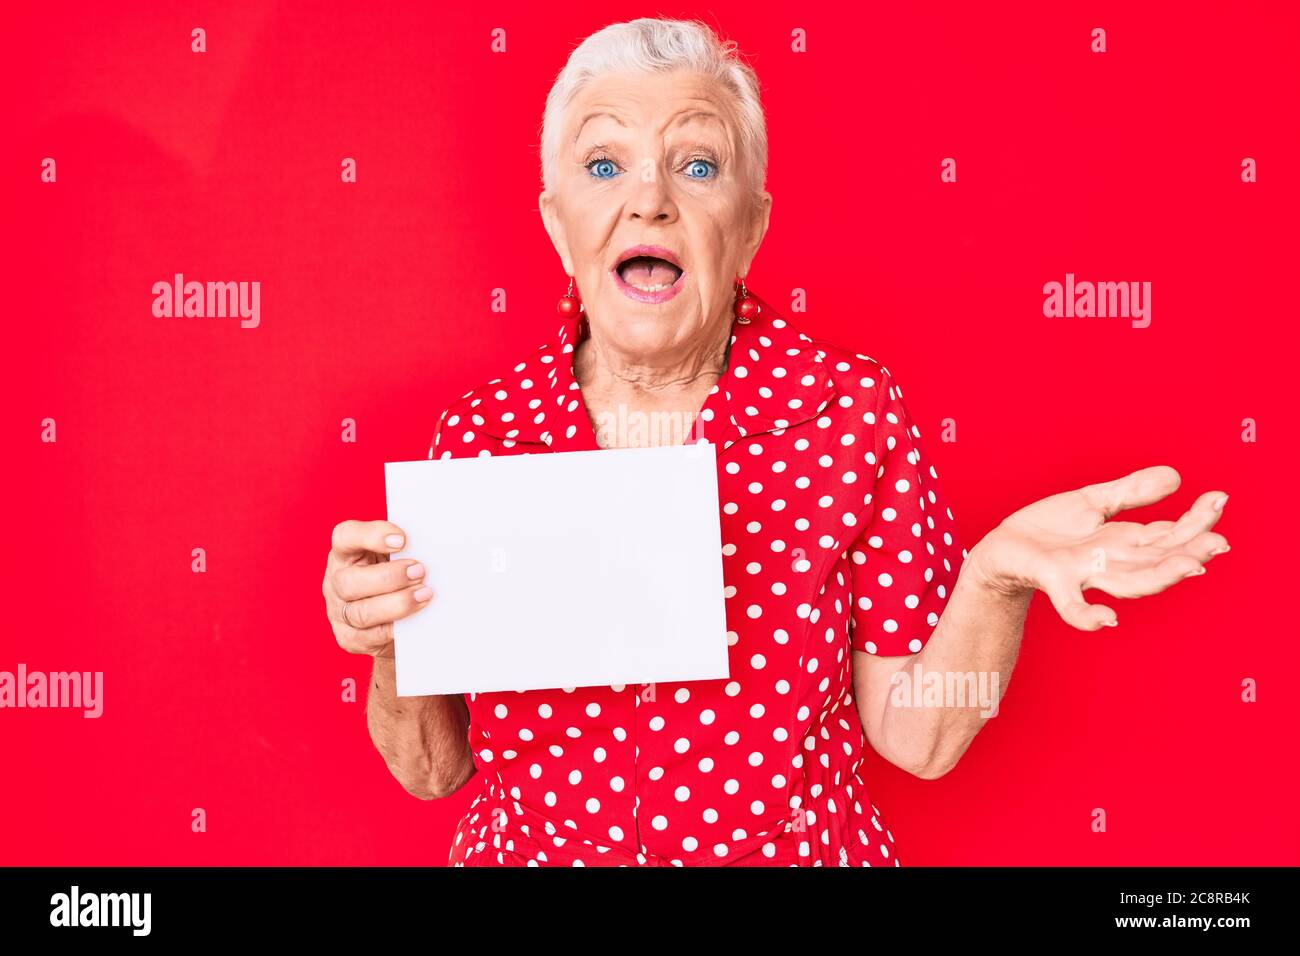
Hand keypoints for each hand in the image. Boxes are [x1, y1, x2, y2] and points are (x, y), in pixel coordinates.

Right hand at [323, 520, 432, 657]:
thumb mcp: (394, 557)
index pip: (344, 537)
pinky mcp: (349, 638)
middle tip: (420, 571)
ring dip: (397, 603)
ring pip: (362, 612)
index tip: (402, 540)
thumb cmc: (397, 578)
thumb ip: (403, 549)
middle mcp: (335, 582)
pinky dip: (396, 627)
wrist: (397, 620)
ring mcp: (339, 612)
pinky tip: (415, 618)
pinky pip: (371, 637)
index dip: (371, 536)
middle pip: (350, 580)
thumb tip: (430, 546)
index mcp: (345, 553)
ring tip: (425, 595)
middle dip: (390, 577)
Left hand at [968, 465, 1229, 630]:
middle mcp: (1110, 562)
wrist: (1002, 548)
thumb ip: (1131, 492)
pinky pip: (1071, 604)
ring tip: (1190, 568)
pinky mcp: (1051, 580)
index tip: (1221, 500)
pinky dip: (1087, 615)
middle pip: (1157, 561)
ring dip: (1159, 578)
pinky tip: (1106, 620)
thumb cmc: (1049, 530)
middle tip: (1219, 543)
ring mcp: (1083, 574)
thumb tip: (1176, 477)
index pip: (1168, 535)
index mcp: (1122, 542)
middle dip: (1189, 553)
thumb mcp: (1091, 503)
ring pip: (1128, 582)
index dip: (1196, 522)